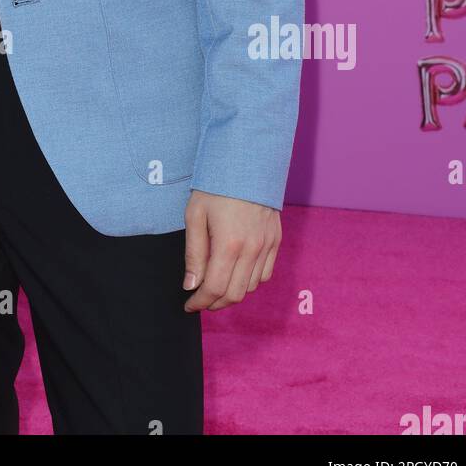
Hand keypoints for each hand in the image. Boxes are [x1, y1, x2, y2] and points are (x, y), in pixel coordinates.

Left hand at [182, 190, 280, 311]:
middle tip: (200, 300)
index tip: (189, 305)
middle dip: (214, 303)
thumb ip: (194, 254)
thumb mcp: (195, 215)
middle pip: (234, 294)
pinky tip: (236, 273)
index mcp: (229, 244)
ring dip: (232, 293)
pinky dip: (250, 281)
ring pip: (251, 287)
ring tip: (216, 286)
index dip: (200, 302)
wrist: (246, 160)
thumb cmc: (215, 186)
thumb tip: (191, 285)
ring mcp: (267, 245)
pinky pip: (265, 273)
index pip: (215, 288)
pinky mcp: (276, 239)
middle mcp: (252, 249)